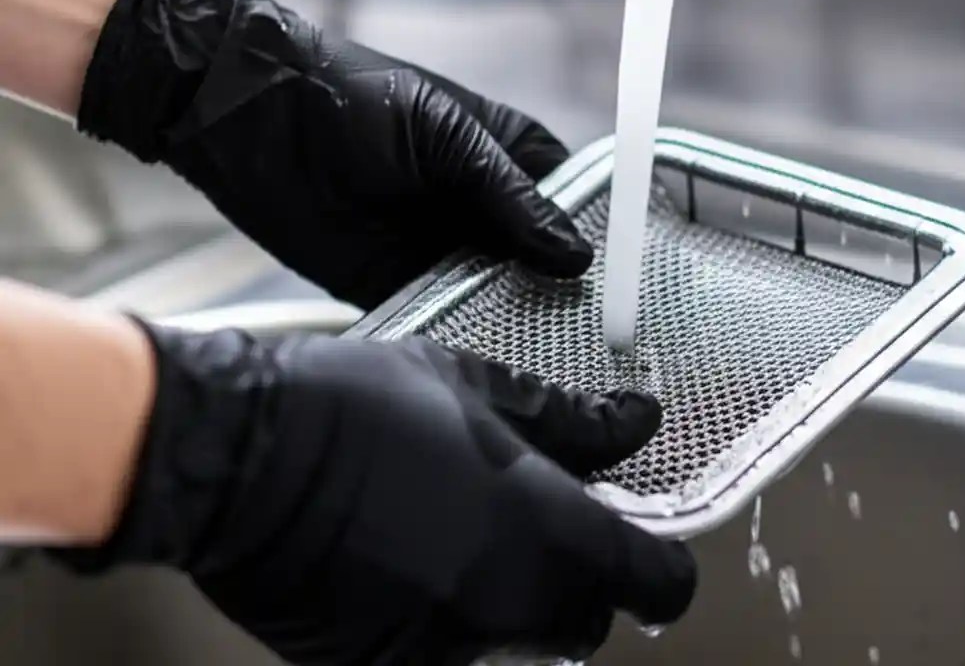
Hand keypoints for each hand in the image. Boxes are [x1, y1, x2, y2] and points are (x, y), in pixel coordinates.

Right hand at [49, 324, 696, 664]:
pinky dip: (443, 627)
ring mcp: (447, 643)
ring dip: (511, 609)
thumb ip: (567, 420)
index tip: (648, 557)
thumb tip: (632, 424)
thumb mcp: (473, 388)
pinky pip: (445, 658)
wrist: (240, 455)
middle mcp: (510, 601)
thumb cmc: (354, 408)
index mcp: (548, 529)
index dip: (662, 573)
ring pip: (518, 646)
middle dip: (578, 586)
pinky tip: (406, 572)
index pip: (657, 584)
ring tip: (460, 545)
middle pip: (585, 623)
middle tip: (538, 535)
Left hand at [77, 0, 590, 308]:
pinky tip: (488, 360)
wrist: (254, 122)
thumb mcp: (448, 136)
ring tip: (549, 359)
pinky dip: (460, 336)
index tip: (619, 288)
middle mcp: (481, 211)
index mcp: (506, 159)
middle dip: (558, 295)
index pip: (570, 207)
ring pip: (496, 298)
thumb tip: (575, 255)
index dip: (593, 244)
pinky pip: (442, 318)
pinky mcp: (399, 284)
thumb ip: (510, 196)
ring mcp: (442, 250)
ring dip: (514, 322)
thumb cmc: (356, 100)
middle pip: (539, 264)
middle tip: (591, 338)